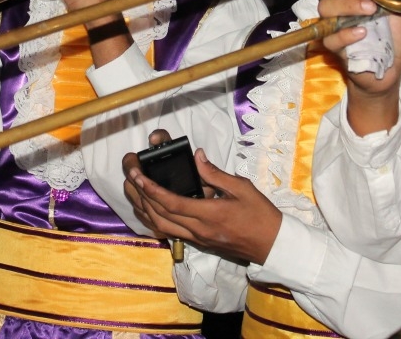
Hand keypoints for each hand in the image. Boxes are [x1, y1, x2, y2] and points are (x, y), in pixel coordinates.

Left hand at [123, 145, 281, 265]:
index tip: (137, 176)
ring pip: (161, 227)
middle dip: (141, 197)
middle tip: (129, 178)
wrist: (271, 244)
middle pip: (160, 215)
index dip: (151, 190)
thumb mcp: (241, 188)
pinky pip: (169, 233)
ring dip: (144, 210)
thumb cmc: (260, 214)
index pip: (172, 203)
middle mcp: (199, 230)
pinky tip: (147, 210)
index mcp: (209, 214)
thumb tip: (196, 156)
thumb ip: (215, 173)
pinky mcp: (198, 242)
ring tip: (132, 192)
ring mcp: (197, 239)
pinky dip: (154, 221)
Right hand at [317, 0, 400, 133]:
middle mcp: (336, 6)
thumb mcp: (394, 7)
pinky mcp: (334, 48)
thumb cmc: (392, 34)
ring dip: (349, 5)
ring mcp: (332, 27)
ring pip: (326, 9)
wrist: (391, 67)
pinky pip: (331, 38)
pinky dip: (346, 34)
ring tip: (370, 10)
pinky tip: (363, 32)